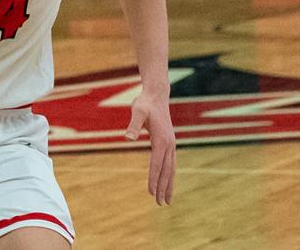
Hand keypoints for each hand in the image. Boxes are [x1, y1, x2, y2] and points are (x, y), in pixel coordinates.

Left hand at [126, 90, 175, 204]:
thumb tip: (128, 138)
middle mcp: (170, 145)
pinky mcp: (170, 143)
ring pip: (171, 169)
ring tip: (167, 200)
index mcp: (162, 140)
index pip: (156, 165)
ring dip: (169, 185)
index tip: (151, 193)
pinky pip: (171, 163)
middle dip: (164, 188)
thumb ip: (133, 125)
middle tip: (160, 204)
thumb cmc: (144, 104)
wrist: (156, 95)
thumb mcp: (137, 111)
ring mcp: (171, 144)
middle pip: (167, 171)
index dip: (153, 179)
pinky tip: (168, 182)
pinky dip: (170, 175)